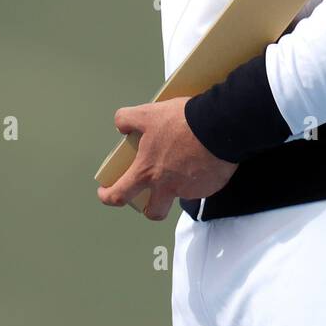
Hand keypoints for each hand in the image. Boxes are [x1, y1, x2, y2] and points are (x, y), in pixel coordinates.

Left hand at [97, 96, 237, 220]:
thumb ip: (128, 118)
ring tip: (186, 165)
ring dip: (179, 186)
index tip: (106, 193)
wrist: (220, 126)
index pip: (120, 194)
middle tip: (150, 200)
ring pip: (181, 195)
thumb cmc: (181, 122)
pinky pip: (202, 186)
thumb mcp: (148, 113)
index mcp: (148, 171)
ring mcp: (191, 189)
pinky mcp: (211, 186)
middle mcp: (167, 187)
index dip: (108, 196)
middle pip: (154, 212)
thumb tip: (120, 126)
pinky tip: (205, 159)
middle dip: (149, 209)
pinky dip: (200, 176)